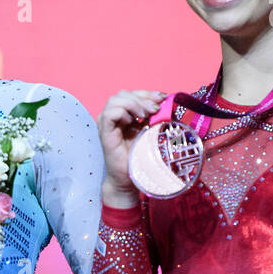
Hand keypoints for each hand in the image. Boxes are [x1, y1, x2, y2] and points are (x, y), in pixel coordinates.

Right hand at [96, 89, 166, 203]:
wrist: (128, 180)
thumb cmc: (140, 158)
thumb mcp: (152, 133)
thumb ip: (155, 118)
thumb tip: (168, 103)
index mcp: (124, 115)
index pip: (133, 94)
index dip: (147, 93)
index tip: (163, 98)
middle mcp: (113, 117)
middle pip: (123, 94)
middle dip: (142, 97)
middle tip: (155, 108)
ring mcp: (107, 124)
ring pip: (115, 100)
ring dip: (133, 103)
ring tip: (145, 115)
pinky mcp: (104, 132)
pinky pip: (110, 113)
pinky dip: (123, 112)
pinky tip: (132, 122)